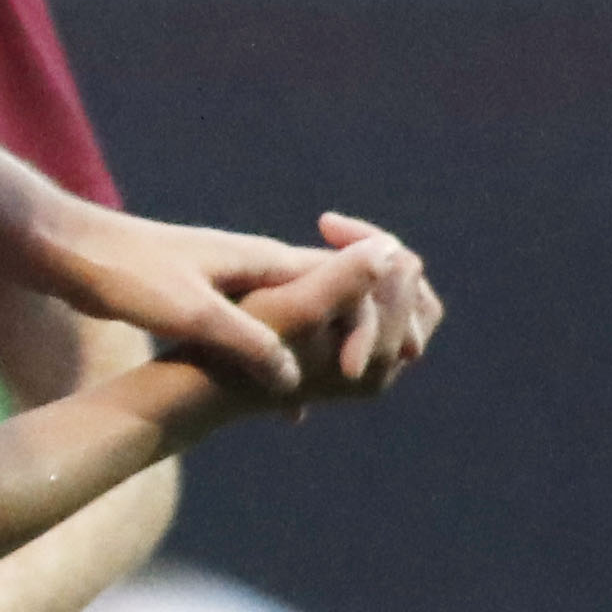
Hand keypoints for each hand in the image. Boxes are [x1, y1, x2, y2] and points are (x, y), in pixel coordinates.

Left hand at [50, 206, 348, 398]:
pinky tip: (283, 404)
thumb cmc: (125, 272)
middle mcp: (261, 268)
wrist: (67, 250)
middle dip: (362, 335)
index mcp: (267, 261)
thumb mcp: (189, 309)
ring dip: (325, 353)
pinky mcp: (211, 302)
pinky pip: (268, 335)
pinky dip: (287, 363)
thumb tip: (294, 380)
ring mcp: (237, 284)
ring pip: (304, 319)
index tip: (352, 373)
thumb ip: (247, 339)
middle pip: (339, 297)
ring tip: (335, 398)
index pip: (352, 281)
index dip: (371, 325)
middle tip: (360, 384)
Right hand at [238, 231, 430, 407]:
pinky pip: (365, 313)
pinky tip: (311, 270)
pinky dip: (347, 285)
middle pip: (409, 291)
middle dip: (372, 253)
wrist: (202, 386)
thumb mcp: (294, 304)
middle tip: (328, 230)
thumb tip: (393, 250)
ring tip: (319, 247)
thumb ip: (348, 279)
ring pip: (387, 302)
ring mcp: (361, 366)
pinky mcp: (338, 360)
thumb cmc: (241, 343)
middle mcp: (379, 368)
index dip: (372, 241)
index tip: (323, 224)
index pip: (407, 277)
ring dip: (358, 268)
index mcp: (378, 357)